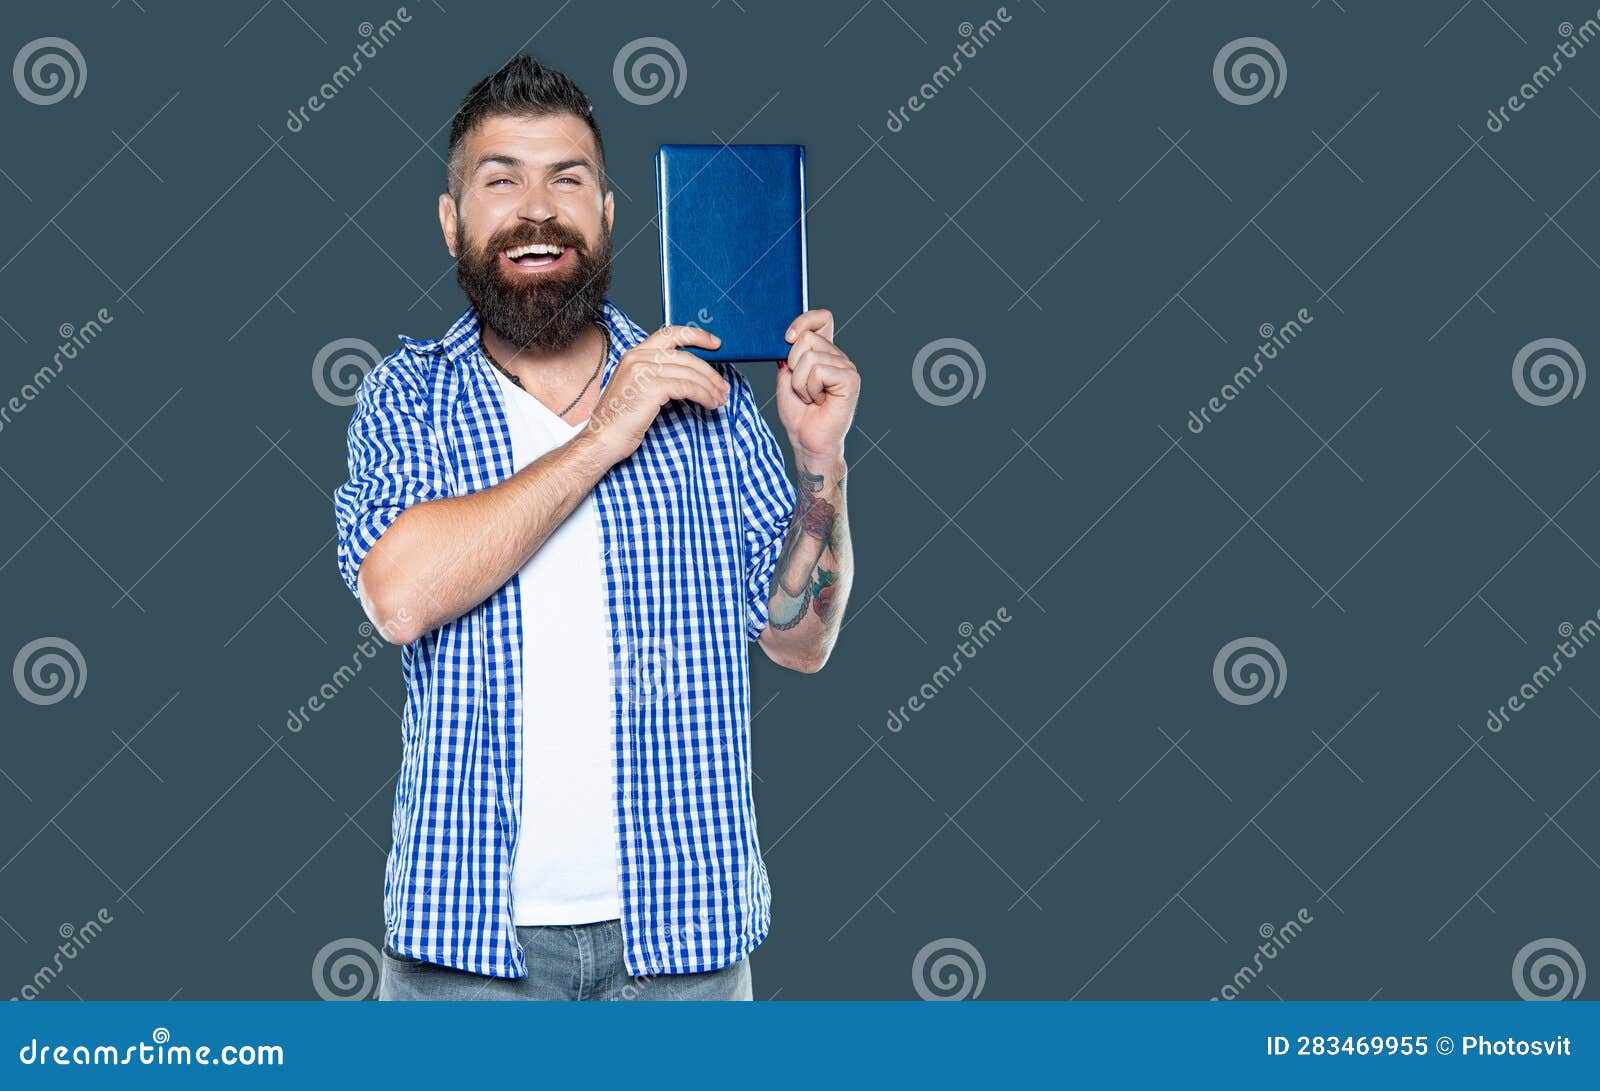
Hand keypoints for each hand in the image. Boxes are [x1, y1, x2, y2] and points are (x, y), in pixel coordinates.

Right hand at [584, 325, 729, 464]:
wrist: (603, 438)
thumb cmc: (621, 420)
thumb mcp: (638, 388)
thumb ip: (657, 374)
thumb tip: (690, 374)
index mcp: (634, 354)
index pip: (670, 334)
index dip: (696, 335)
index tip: (715, 343)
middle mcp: (638, 357)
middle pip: (686, 355)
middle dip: (710, 372)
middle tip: (723, 385)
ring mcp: (643, 370)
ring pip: (689, 372)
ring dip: (710, 387)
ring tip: (720, 399)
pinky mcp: (652, 386)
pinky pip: (687, 387)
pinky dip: (704, 395)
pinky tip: (710, 404)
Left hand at [778, 309, 859, 461]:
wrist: (806, 440)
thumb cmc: (798, 413)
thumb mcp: (785, 377)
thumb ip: (787, 355)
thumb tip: (787, 336)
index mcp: (825, 352)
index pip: (822, 319)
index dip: (804, 320)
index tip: (787, 338)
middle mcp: (838, 357)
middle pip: (806, 338)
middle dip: (793, 365)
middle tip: (802, 388)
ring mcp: (847, 367)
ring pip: (809, 357)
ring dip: (800, 383)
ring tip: (810, 398)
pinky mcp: (850, 379)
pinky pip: (818, 371)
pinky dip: (810, 389)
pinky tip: (819, 401)